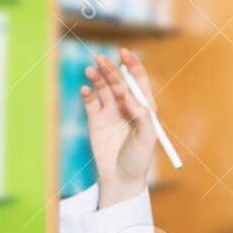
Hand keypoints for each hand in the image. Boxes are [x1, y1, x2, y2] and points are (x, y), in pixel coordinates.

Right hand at [80, 47, 157, 206]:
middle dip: (111, 69)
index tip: (124, 54)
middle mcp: (127, 106)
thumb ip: (142, 116)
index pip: (138, 81)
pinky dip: (87, 93)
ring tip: (91, 70)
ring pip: (103, 88)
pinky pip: (90, 101)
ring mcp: (110, 112)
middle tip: (101, 59)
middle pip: (118, 81)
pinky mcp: (95, 120)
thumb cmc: (138, 160)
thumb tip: (131, 97)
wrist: (120, 178)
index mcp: (144, 108)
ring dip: (98, 77)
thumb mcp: (147, 138)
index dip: (132, 65)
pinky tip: (86, 89)